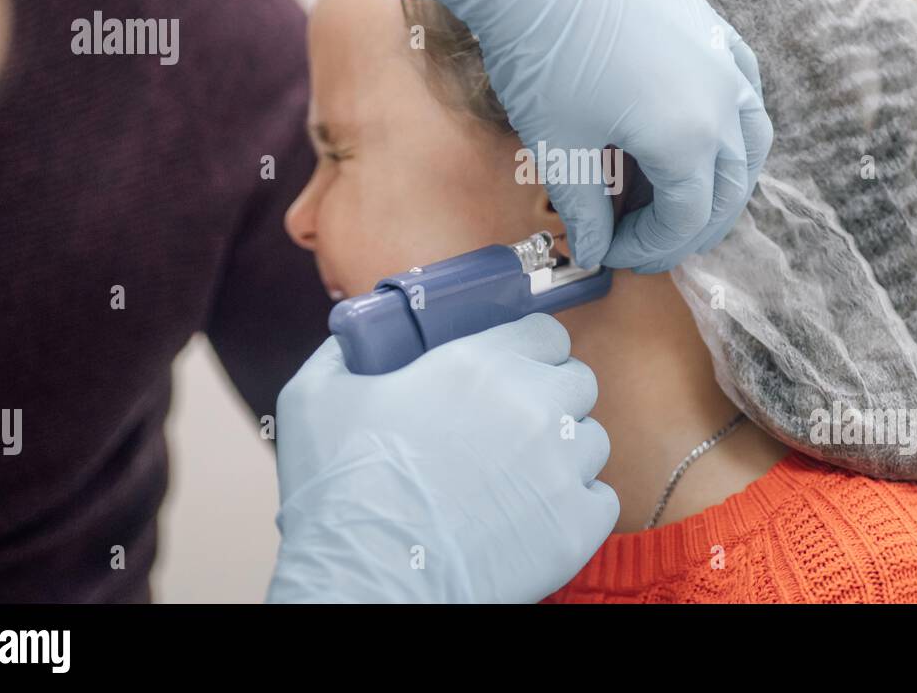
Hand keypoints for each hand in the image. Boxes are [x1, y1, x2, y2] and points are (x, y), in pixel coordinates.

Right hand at [266, 314, 616, 602]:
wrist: (366, 584)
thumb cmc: (339, 494)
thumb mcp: (315, 397)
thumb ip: (342, 352)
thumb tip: (353, 339)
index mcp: (480, 364)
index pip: (546, 332)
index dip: (529, 350)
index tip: (512, 370)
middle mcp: (533, 406)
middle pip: (578, 381)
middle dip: (551, 396)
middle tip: (514, 424)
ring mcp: (561, 467)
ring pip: (592, 440)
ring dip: (564, 452)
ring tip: (519, 476)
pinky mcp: (576, 525)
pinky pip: (601, 499)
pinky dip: (574, 506)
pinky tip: (532, 516)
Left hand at [373, 0, 771, 272]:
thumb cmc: (544, 55)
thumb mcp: (558, 146)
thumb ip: (584, 208)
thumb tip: (592, 251)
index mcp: (689, 141)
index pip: (687, 221)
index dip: (652, 248)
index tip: (612, 250)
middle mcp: (723, 102)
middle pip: (728, 188)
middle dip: (689, 224)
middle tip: (646, 236)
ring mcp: (722, 57)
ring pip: (750, 138)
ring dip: (722, 178)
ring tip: (680, 192)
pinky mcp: (708, 24)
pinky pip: (744, 85)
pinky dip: (733, 121)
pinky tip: (702, 124)